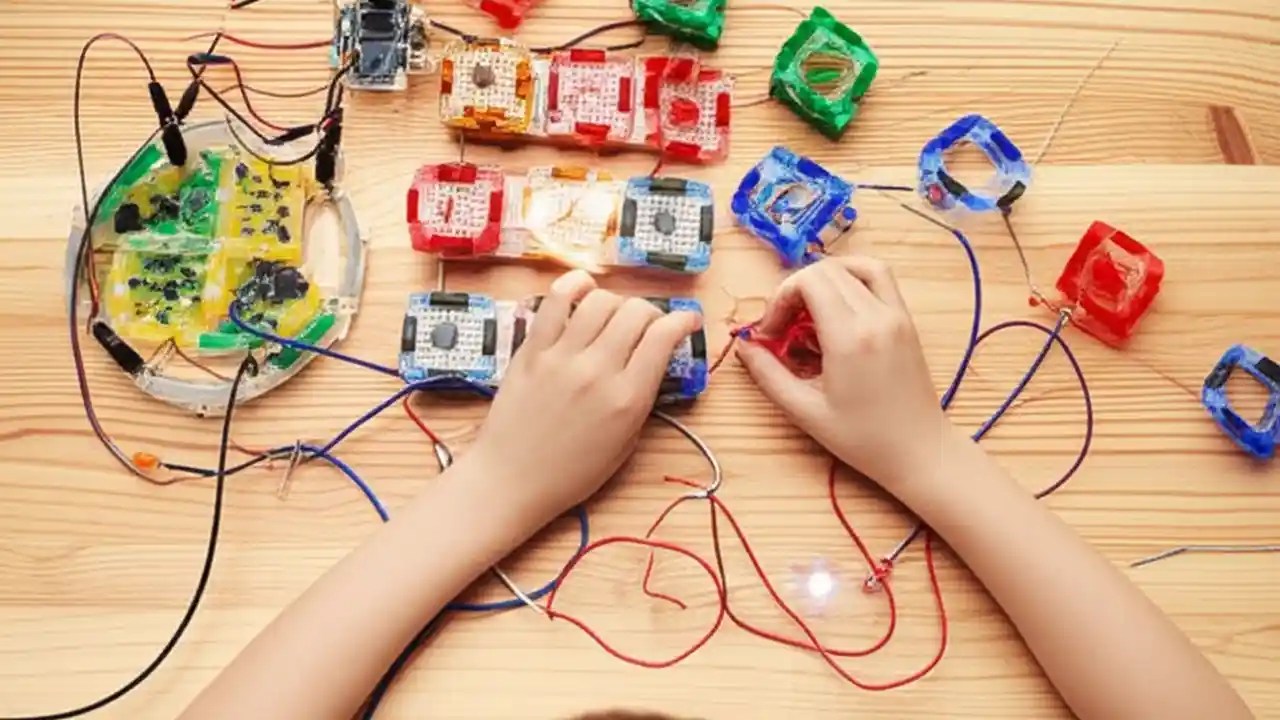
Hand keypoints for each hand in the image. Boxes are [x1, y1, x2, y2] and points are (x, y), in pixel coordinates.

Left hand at [462, 270, 701, 525]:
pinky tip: (584, 288)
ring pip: (600, 301)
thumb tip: (653, 360)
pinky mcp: (531, 350)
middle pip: (636, 312)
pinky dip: (574, 285)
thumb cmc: (571, 473)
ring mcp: (562, 357)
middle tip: (649, 324)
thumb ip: (642, 399)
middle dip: (652, 312)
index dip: (683, 320)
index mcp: (627, 399)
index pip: (663, 336)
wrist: (511, 480)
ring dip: (617, 301)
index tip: (687, 320)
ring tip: (615, 314)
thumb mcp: (625, 444)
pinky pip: (555, 301)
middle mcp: (597, 371)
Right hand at [737, 257, 947, 488]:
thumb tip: (744, 345)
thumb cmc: (862, 438)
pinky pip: (879, 277)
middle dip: (795, 290)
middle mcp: (876, 316)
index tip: (772, 333)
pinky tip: (838, 304)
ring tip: (809, 308)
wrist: (919, 450)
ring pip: (855, 265)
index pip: (809, 281)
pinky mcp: (906, 320)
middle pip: (826, 270)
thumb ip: (768, 374)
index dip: (780, 299)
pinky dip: (853, 277)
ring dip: (825, 277)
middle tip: (784, 328)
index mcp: (850, 337)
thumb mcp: (805, 411)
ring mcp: (896, 314)